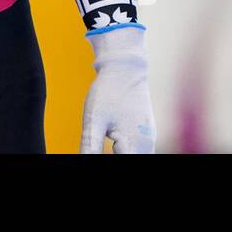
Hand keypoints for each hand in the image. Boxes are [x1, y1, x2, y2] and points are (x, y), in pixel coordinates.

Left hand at [80, 25, 155, 153]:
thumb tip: (83, 159)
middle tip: (97, 143)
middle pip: (131, 160)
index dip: (107, 162)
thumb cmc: (108, 92)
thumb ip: (90, 146)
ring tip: (108, 139)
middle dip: (115, 156)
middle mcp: (147, 145)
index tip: (93, 150)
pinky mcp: (145, 133)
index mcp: (136, 145)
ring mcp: (148, 139)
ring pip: (135, 156)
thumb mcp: (93, 121)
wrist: (125, 68)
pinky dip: (126, 150)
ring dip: (120, 153)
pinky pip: (137, 149)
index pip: (124, 163)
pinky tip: (114, 143)